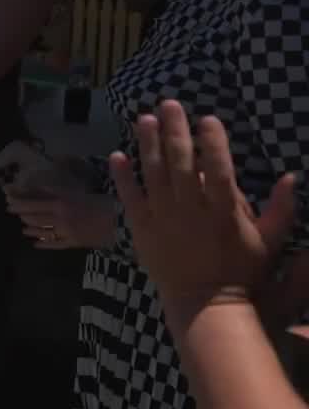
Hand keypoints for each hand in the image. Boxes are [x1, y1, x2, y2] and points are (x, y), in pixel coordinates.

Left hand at [6, 190, 117, 249]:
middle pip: (34, 216)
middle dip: (20, 213)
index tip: (8, 199)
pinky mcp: (74, 243)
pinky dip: (44, 244)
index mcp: (61, 203)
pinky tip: (36, 244)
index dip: (19, 201)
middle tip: (10, 210)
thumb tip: (40, 188)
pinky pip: (55, 245)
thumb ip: (59, 191)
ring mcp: (66, 233)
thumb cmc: (106, 202)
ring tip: (22, 227)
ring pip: (42, 231)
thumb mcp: (80, 191)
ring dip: (30, 229)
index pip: (32, 202)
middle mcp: (59, 219)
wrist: (124, 222)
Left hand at [115, 99, 299, 321]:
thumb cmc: (242, 271)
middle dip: (175, 129)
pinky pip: (130, 197)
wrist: (207, 304)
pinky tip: (117, 155)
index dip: (213, 142)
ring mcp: (164, 218)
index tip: (208, 118)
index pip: (218, 168)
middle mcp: (191, 209)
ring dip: (147, 143)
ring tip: (144, 119)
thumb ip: (281, 208)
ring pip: (153, 173)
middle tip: (169, 103)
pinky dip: (123, 176)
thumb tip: (292, 176)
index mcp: (223, 210)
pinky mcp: (143, 229)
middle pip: (181, 162)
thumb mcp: (270, 241)